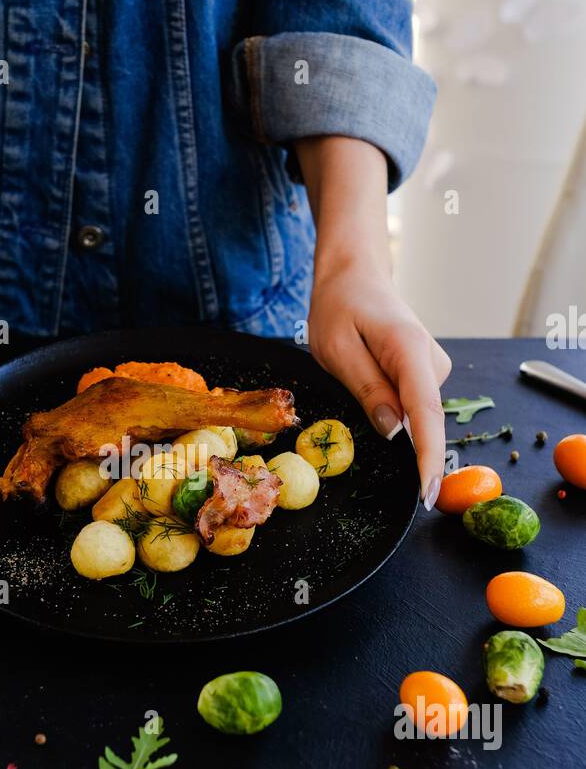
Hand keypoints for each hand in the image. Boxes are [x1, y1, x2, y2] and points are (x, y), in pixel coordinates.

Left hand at [308, 264, 451, 509]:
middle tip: (352, 392)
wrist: (356, 275)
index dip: (428, 458)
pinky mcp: (425, 374)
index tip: (428, 494)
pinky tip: (367, 377)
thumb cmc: (341, 305)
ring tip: (353, 369)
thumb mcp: (337, 349)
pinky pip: (409, 404)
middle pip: (420, 417)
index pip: (426, 414)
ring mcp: (432, 368)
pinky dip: (388, 405)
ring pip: (412, 412)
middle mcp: (432, 361)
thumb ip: (366, 389)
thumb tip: (393, 430)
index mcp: (410, 351)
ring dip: (383, 410)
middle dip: (393, 432)